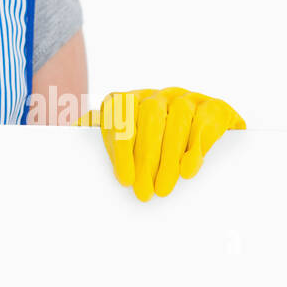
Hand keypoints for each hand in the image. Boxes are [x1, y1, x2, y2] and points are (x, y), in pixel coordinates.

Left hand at [75, 87, 244, 201]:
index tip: (123, 180)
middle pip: (148, 116)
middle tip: (144, 192)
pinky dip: (196, 146)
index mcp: (131, 100)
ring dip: (169, 156)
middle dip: (145, 156)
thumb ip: (102, 137)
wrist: (206, 133)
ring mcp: (187, 98)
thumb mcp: (125, 141)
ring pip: (177, 118)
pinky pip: (205, 120)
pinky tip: (189, 170)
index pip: (118, 111)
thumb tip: (73, 131)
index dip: (119, 145)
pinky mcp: (214, 106)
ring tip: (165, 188)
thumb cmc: (154, 145)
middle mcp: (158, 95)